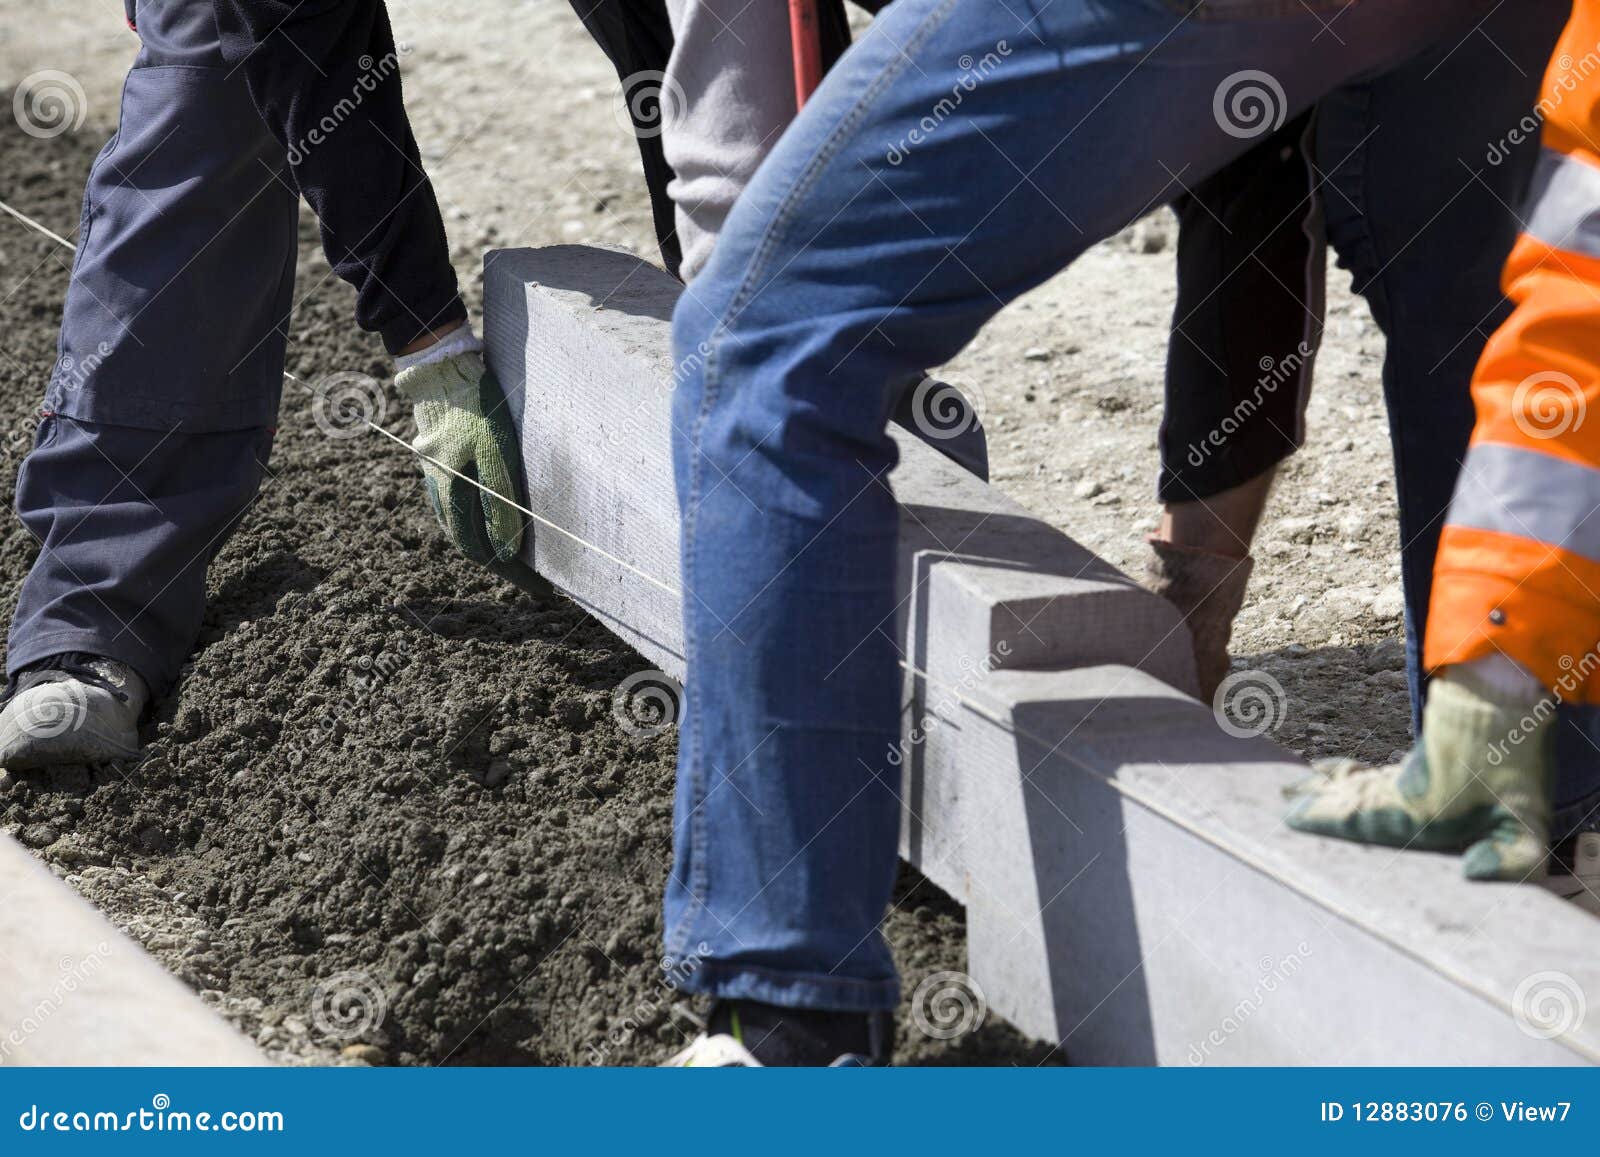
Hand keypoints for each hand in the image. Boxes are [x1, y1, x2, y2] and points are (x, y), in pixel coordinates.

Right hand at [395, 350, 525, 564]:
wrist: (442, 369)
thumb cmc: (475, 409)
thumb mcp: (496, 453)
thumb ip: (500, 503)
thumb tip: (506, 550)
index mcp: (454, 494)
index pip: (484, 551)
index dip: (513, 574)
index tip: (543, 590)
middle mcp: (440, 493)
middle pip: (471, 544)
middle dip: (504, 566)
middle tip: (536, 580)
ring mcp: (436, 478)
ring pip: (460, 528)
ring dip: (488, 548)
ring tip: (517, 561)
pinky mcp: (437, 464)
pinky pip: (454, 508)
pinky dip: (474, 525)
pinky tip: (489, 525)